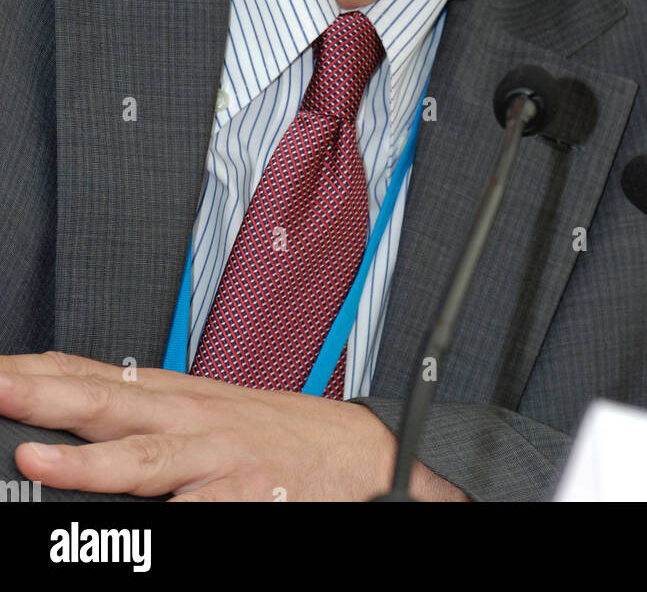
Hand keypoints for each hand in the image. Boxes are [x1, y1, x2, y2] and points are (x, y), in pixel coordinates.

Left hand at [0, 351, 468, 500]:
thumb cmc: (272, 433)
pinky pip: (195, 515)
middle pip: (105, 403)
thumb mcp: (201, 409)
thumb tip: (72, 406)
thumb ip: (140, 412)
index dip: (34, 371)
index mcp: (172, 394)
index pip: (90, 373)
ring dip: (87, 462)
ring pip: (142, 459)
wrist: (355, 451)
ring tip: (36, 459)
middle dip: (42, 396)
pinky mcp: (244, 496)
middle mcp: (189, 416)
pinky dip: (165, 522)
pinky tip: (134, 530)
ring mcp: (215, 456)